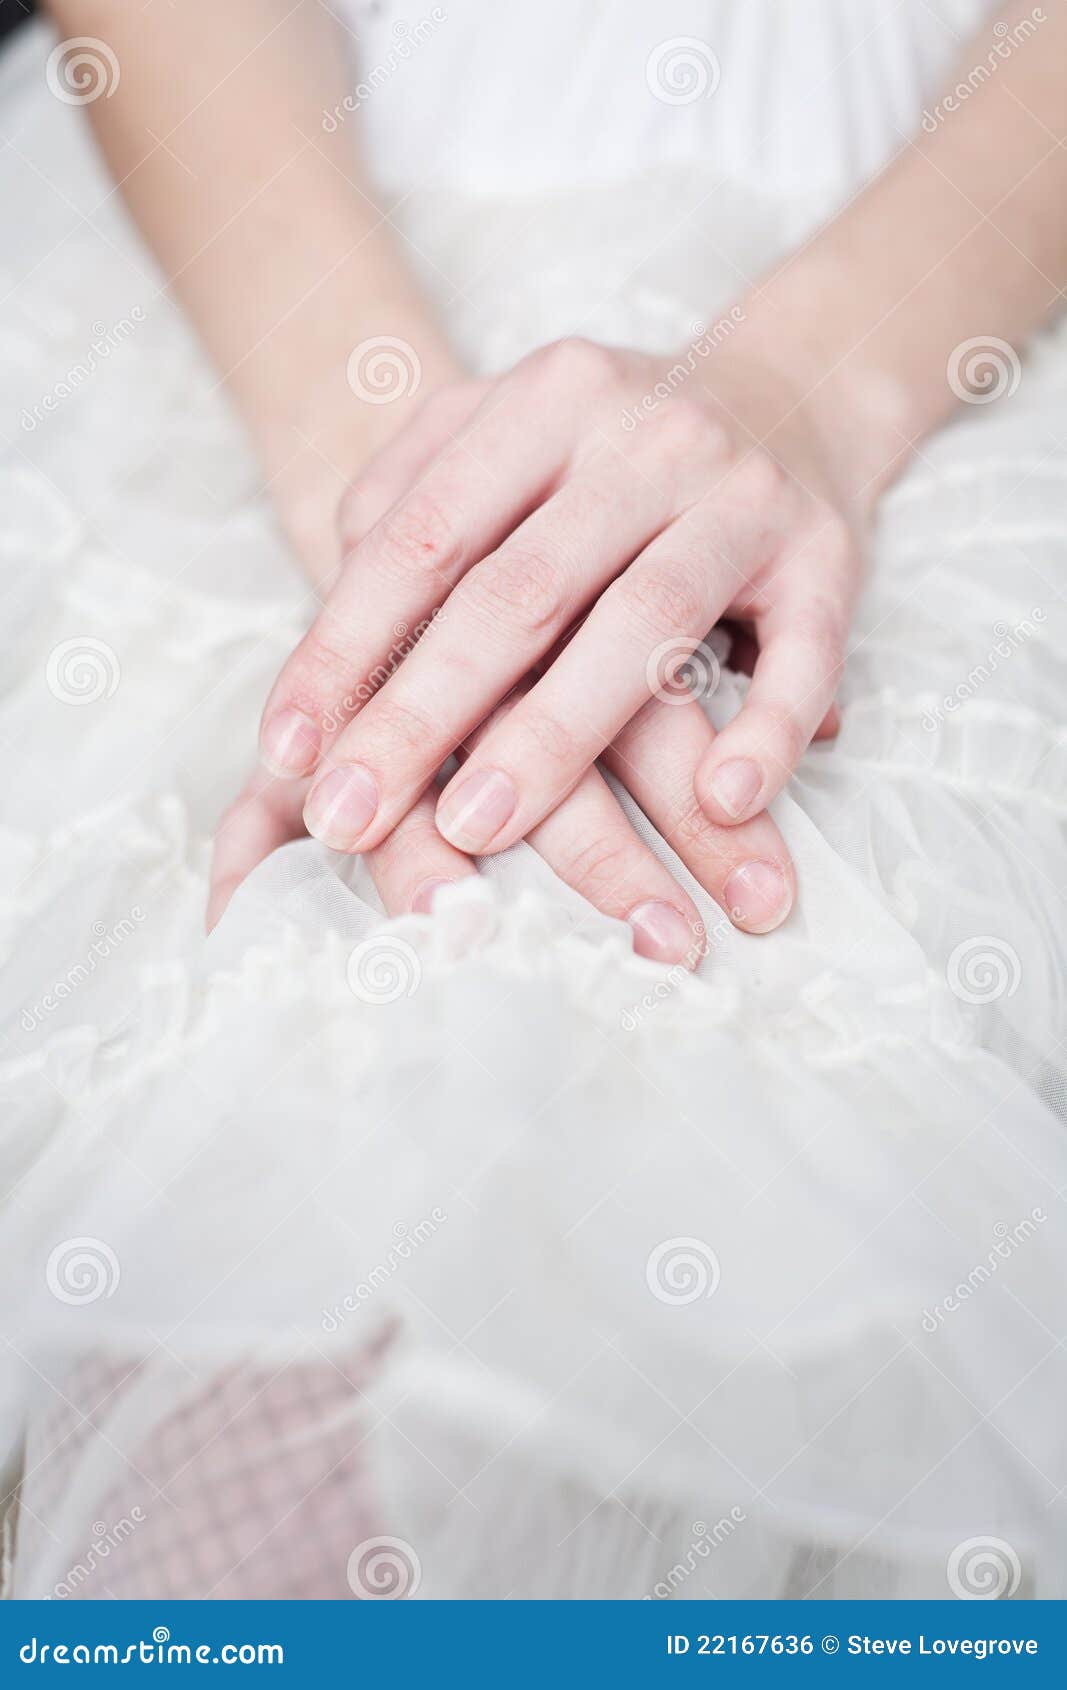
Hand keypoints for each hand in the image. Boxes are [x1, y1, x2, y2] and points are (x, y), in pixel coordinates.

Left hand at [267, 338, 859, 829]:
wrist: (798, 389)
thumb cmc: (614, 449)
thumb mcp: (502, 436)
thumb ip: (407, 512)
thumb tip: (332, 654)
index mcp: (542, 403)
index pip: (421, 538)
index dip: (345, 650)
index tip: (289, 756)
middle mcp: (643, 438)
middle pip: (518, 591)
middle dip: (420, 715)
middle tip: (348, 822)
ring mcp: (742, 495)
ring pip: (645, 623)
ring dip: (557, 735)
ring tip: (478, 829)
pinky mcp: (829, 557)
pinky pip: (805, 653)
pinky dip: (766, 728)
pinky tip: (724, 802)